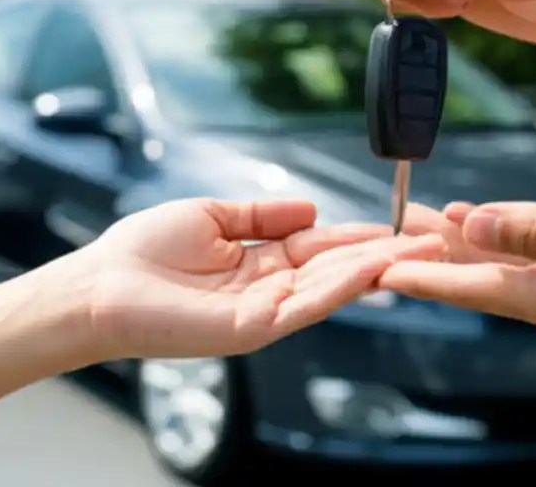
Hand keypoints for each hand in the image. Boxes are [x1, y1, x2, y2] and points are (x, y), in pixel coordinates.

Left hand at [52, 198, 443, 360]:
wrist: (99, 286)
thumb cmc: (143, 251)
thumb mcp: (213, 216)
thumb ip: (264, 214)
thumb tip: (312, 207)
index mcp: (264, 260)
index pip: (328, 245)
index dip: (366, 234)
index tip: (406, 223)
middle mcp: (273, 288)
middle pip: (342, 266)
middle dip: (389, 253)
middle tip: (436, 239)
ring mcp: (266, 311)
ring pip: (335, 287)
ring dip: (379, 268)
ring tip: (420, 250)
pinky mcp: (253, 328)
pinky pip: (308, 305)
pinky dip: (342, 286)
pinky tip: (372, 268)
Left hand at [379, 195, 535, 350]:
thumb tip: (473, 226)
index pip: (473, 287)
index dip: (422, 271)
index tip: (373, 265)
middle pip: (485, 281)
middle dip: (436, 254)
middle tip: (391, 225)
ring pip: (513, 275)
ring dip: (472, 248)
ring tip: (429, 221)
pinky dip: (514, 249)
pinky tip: (501, 231)